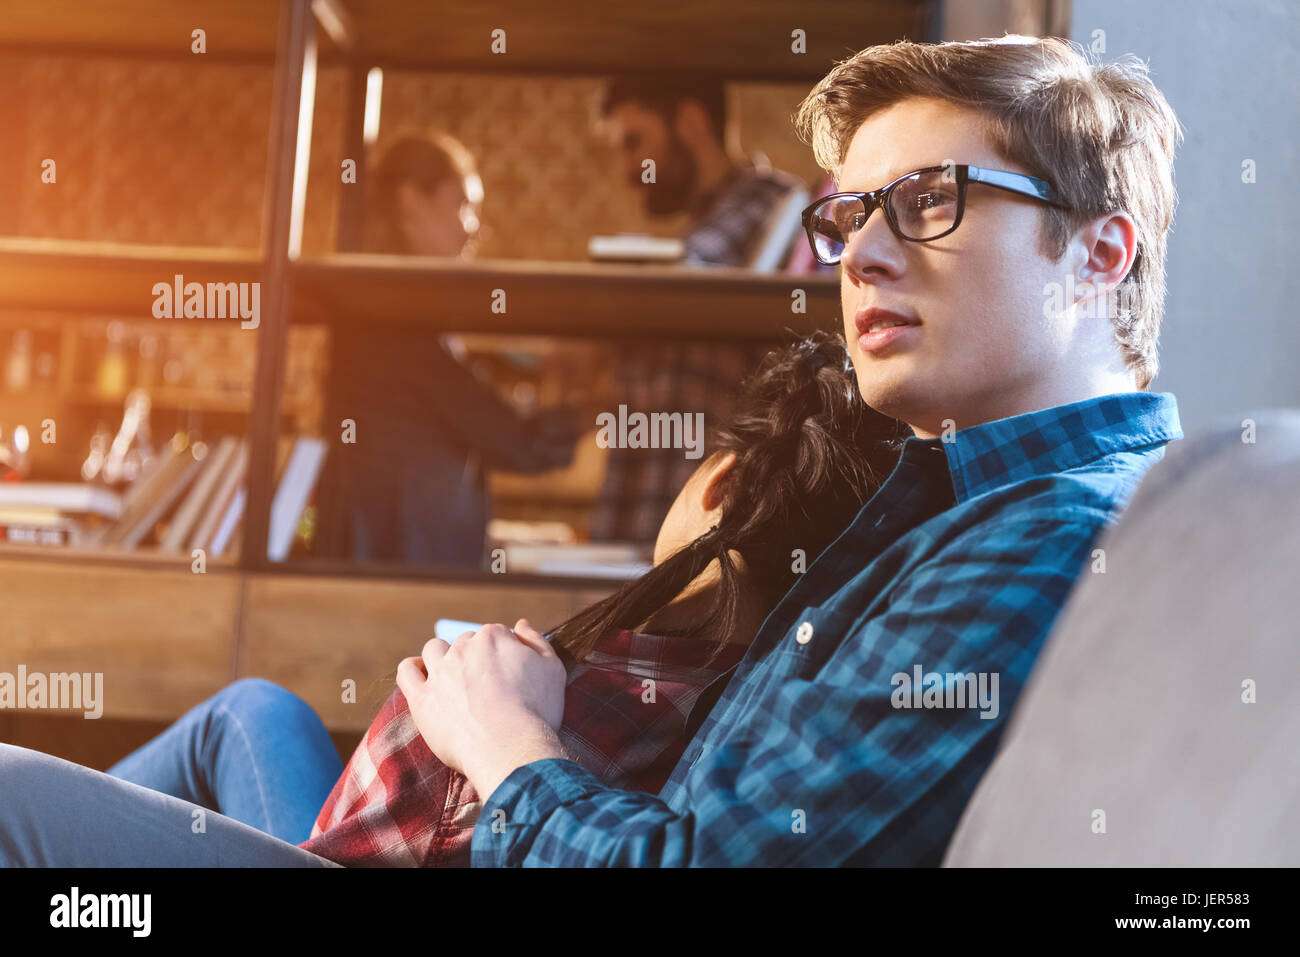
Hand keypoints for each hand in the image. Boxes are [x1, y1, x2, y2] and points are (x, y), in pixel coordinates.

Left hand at [396, 619, 567, 797]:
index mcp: (494, 637)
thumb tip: (521, 624)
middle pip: (466, 642)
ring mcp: (440, 672)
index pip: (496, 634)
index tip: (509, 673)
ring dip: (443, 656)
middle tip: (487, 685)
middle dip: (475, 658)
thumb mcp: (553, 670)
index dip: (503, 654)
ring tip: (454, 677)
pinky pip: (406, 673)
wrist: (511, 749)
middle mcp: (463, 648)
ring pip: (434, 649)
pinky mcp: (422, 698)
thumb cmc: (537, 711)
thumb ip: (536, 641)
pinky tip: (421, 674)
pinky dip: (413, 669)